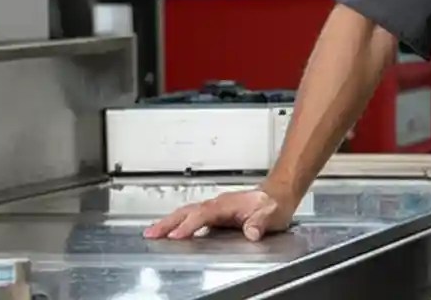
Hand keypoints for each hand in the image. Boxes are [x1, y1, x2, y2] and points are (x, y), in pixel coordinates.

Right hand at [143, 186, 297, 241]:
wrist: (279, 194)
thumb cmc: (274, 203)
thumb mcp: (272, 214)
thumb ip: (260, 223)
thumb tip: (252, 232)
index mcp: (227, 204)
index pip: (203, 214)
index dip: (189, 225)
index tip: (175, 236)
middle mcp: (218, 204)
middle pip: (187, 211)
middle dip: (168, 222)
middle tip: (150, 233)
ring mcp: (216, 208)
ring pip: (187, 212)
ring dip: (169, 222)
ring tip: (152, 233)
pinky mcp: (216, 214)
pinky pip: (192, 216)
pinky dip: (179, 223)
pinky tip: (172, 231)